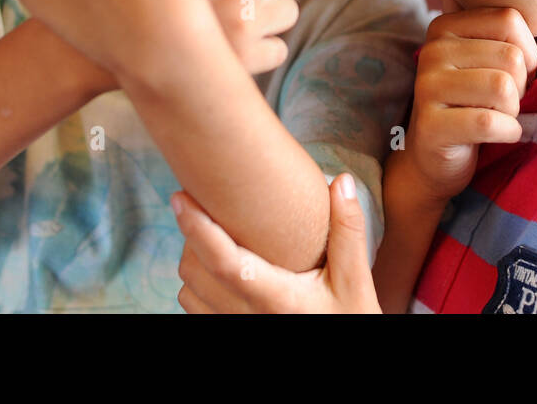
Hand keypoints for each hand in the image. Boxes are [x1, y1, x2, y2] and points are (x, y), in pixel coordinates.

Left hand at [172, 173, 380, 313]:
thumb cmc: (349, 318)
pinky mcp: (232, 331)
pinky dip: (197, 283)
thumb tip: (342, 182)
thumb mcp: (355, 280)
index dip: (197, 227)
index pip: (224, 261)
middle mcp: (249, 317)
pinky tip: (219, 266)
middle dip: (193, 236)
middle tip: (207, 208)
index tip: (181, 198)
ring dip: (193, 259)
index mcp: (278, 299)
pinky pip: (195, 309)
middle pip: (195, 272)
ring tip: (213, 235)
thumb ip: (348, 230)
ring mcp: (236, 327)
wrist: (345, 354)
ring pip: (188, 292)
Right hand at [402, 2, 536, 203]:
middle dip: (520, 86)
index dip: (527, 52)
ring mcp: (426, 86)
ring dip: (513, 110)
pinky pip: (489, 122)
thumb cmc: (475, 104)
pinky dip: (507, 132)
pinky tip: (497, 135)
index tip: (512, 74)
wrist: (435, 156)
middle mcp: (432, 50)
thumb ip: (510, 40)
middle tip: (502, 103)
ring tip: (497, 116)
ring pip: (503, 88)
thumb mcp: (490, 63)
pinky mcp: (429, 124)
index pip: (509, 19)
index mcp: (445, 27)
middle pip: (511, 56)